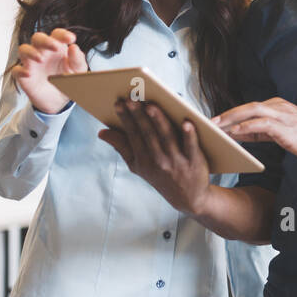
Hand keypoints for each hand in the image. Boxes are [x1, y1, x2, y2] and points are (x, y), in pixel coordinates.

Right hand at [10, 28, 87, 113]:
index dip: (62, 34)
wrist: (60, 101)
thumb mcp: (78, 71)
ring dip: (31, 52)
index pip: (56, 35)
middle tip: (55, 47)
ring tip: (41, 59)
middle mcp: (43, 52)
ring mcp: (32, 63)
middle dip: (45, 40)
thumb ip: (77, 59)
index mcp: (57, 48)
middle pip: (38, 38)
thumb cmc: (68, 81)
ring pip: (24, 49)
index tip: (71, 39)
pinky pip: (17, 70)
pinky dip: (21, 71)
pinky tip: (29, 74)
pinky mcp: (24, 76)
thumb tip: (74, 47)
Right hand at [98, 97, 210, 215]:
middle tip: (131, 97)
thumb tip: (102, 132)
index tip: (118, 103)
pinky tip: (186, 122)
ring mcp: (176, 161)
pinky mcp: (194, 162)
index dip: (125, 119)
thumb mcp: (138, 166)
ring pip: (167, 137)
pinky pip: (191, 146)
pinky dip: (189, 135)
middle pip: (147, 134)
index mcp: (143, 160)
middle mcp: (158, 161)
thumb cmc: (161, 176)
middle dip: (138, 115)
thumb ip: (121, 147)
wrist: (188, 199)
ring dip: (159, 121)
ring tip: (151, 105)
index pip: (132, 135)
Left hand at [213, 98, 296, 165]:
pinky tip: (234, 133)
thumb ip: (262, 131)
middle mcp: (278, 106)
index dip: (231, 114)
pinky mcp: (284, 126)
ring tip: (216, 127)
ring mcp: (282, 114)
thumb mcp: (283, 133)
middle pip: (246, 106)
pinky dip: (245, 127)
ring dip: (231, 119)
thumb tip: (240, 134)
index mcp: (278, 105)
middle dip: (226, 114)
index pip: (249, 108)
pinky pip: (260, 124)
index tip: (215, 120)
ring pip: (250, 111)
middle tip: (209, 122)